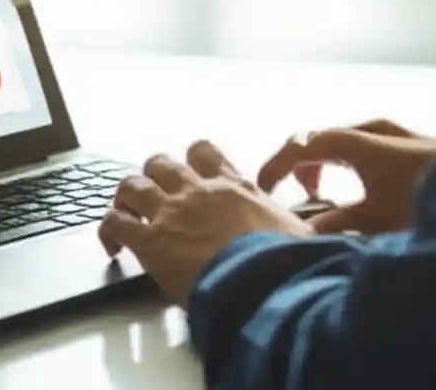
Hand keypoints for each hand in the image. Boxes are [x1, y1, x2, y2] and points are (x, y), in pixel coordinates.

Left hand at [98, 141, 311, 306]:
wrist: (264, 284)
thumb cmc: (286, 264)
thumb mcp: (300, 235)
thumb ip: (295, 227)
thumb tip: (327, 237)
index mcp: (234, 186)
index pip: (205, 152)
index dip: (191, 159)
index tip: (191, 173)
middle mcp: (198, 191)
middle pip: (161, 162)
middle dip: (153, 176)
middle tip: (154, 196)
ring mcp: (170, 212)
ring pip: (131, 185)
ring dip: (126, 197)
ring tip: (126, 213)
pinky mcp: (150, 240)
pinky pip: (115, 222)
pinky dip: (108, 230)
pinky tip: (112, 246)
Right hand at [257, 118, 435, 234]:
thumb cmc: (429, 199)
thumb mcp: (379, 220)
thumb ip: (337, 223)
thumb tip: (303, 231)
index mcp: (360, 141)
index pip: (303, 144)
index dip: (278, 164)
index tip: (261, 187)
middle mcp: (373, 129)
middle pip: (319, 138)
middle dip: (298, 165)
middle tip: (294, 196)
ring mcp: (392, 132)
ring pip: (340, 139)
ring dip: (322, 163)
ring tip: (321, 193)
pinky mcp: (407, 140)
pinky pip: (359, 142)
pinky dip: (344, 160)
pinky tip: (353, 185)